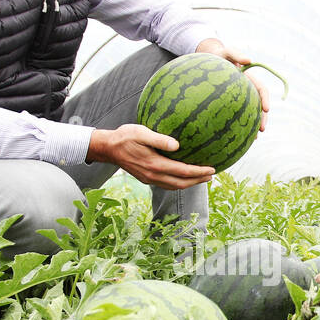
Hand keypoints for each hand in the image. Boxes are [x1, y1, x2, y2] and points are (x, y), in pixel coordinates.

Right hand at [87, 125, 214, 188]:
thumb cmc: (125, 136)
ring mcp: (149, 179)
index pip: (183, 172)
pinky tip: (183, 177)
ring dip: (189, 184)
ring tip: (202, 178)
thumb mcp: (142, 133)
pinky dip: (179, 183)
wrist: (108, 148)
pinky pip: (167, 184)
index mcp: (155, 165)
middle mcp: (153, 175)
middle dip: (198, 181)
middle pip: (181, 183)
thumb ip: (159, 139)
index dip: (199, 172)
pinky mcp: (146, 178)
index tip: (212, 169)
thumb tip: (177, 145)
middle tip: (211, 176)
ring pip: (174, 186)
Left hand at [195, 38, 268, 131]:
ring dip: (252, 126)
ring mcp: (239, 99)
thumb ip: (237, 54)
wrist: (208, 59)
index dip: (266, 100)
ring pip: (249, 114)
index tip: (266, 109)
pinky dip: (237, 126)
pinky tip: (234, 137)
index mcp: (250, 80)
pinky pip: (235, 116)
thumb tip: (249, 60)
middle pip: (258, 107)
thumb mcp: (227, 52)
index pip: (262, 90)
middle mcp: (247, 91)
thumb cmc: (218, 55)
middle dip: (262, 119)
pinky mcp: (228, 105)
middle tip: (261, 130)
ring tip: (252, 139)